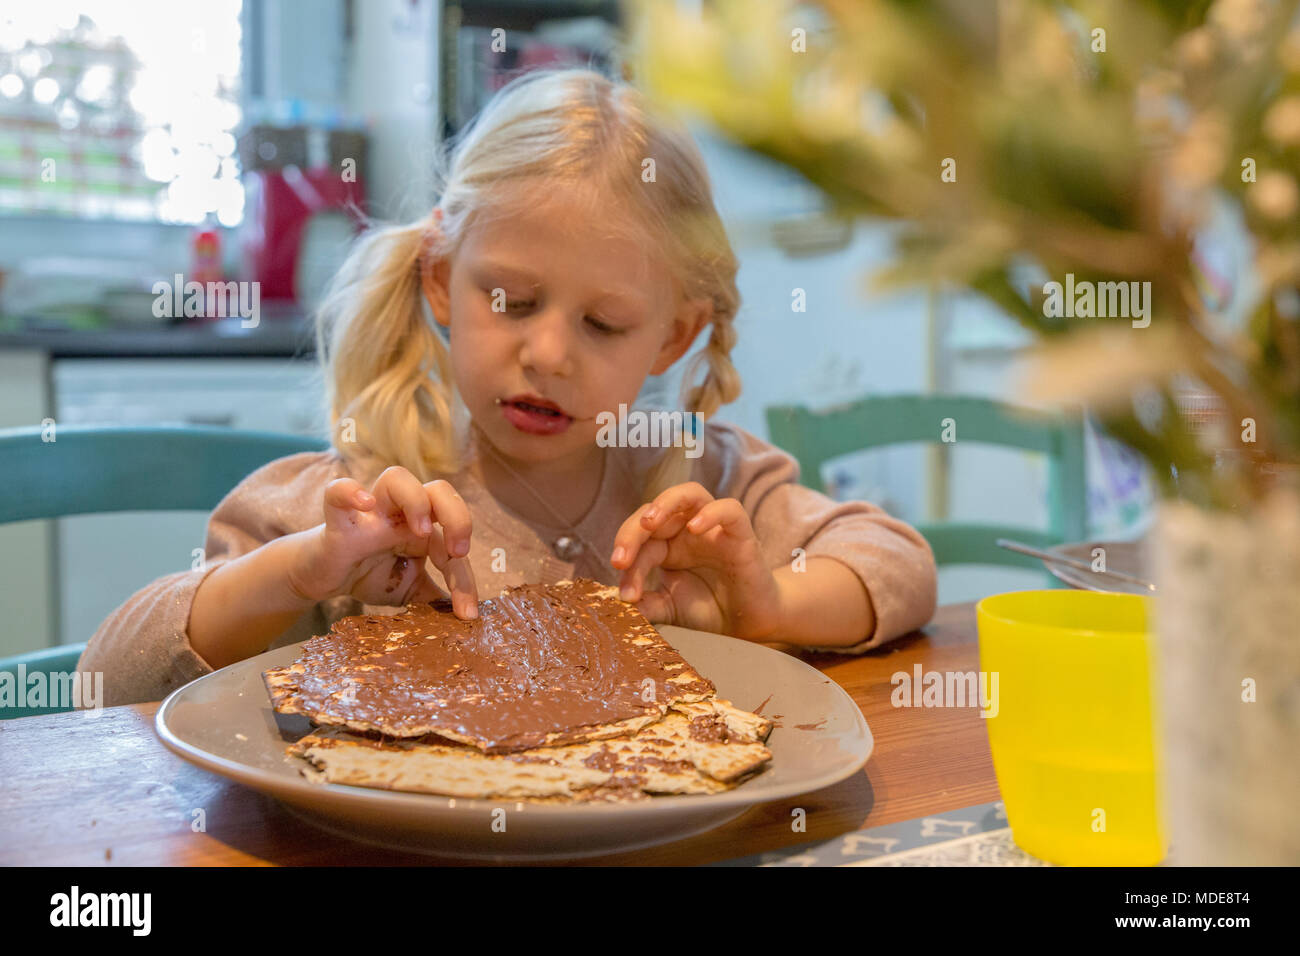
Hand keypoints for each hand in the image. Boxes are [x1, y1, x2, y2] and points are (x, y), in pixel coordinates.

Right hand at [289, 466, 479, 617]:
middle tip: (458, 552)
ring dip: (417, 501)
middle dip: (458, 517)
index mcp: (423, 528)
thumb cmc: (369, 575)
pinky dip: (350, 492)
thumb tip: (466, 615)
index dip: (465, 576)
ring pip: (397, 477)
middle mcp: (402, 513)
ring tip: (421, 532)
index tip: (467, 611)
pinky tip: (366, 504)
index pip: (455, 539)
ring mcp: (371, 513)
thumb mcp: (410, 591)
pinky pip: (338, 492)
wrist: (323, 578)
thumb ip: (436, 598)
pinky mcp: (338, 520)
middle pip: (439, 489)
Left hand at [609, 482, 783, 640]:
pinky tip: (694, 528)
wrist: (749, 623)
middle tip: (620, 560)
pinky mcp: (741, 533)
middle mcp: (686, 529)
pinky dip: (711, 513)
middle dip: (632, 532)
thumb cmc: (709, 611)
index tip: (624, 594)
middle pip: (654, 511)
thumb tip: (619, 601)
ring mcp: (713, 527)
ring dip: (664, 503)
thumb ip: (647, 604)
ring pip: (689, 493)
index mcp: (666, 544)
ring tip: (648, 524)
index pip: (640, 541)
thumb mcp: (670, 609)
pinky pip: (729, 509)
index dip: (627, 561)